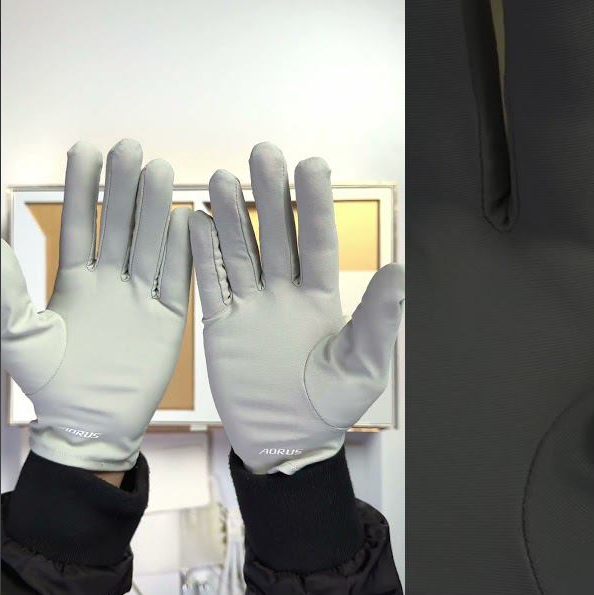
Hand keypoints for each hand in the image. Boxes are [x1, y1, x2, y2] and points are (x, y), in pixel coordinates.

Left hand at [1, 140, 191, 471]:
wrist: (91, 429)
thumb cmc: (52, 386)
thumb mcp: (23, 336)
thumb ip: (7, 293)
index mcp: (75, 282)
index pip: (78, 224)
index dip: (81, 188)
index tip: (85, 149)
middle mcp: (110, 283)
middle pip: (120, 225)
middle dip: (122, 187)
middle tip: (129, 147)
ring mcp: (141, 299)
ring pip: (151, 244)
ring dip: (155, 208)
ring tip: (159, 169)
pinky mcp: (168, 320)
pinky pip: (179, 279)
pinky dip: (185, 250)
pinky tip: (188, 216)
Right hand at [189, 143, 403, 474]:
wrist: (286, 443)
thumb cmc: (332, 408)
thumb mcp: (362, 367)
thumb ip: (377, 319)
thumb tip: (400, 269)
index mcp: (322, 298)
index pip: (318, 241)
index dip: (313, 204)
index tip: (310, 165)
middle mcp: (286, 293)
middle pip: (275, 233)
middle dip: (269, 194)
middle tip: (262, 152)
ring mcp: (252, 305)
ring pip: (240, 250)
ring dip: (231, 215)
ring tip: (222, 179)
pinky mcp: (222, 323)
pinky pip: (211, 282)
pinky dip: (201, 252)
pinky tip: (193, 219)